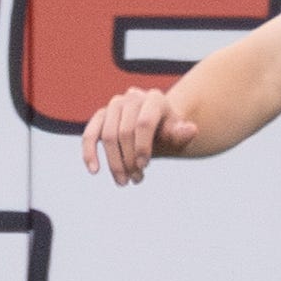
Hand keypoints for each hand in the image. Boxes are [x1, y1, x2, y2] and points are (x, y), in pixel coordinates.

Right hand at [81, 86, 198, 185]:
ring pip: (106, 136)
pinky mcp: (100, 116)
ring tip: (124, 182)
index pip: (143, 123)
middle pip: (124, 132)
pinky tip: (94, 170)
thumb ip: (183, 133)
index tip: (145, 166)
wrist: (157, 127)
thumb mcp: (179, 134)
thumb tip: (191, 129)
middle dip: (129, 160)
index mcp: (154, 98)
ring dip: (114, 163)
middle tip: (137, 179)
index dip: (142, 147)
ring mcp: (114, 105)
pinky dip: (89, 152)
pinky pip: (90, 134)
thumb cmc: (169, 132)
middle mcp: (131, 98)